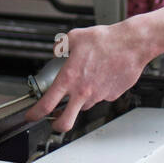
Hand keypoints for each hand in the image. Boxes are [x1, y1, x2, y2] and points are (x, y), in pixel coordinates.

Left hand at [23, 21, 152, 132]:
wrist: (132, 44)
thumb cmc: (106, 40)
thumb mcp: (76, 37)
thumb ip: (62, 45)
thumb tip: (56, 49)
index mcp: (70, 78)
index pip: (46, 104)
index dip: (35, 114)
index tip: (31, 115)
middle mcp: (83, 91)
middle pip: (65, 122)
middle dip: (56, 125)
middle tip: (53, 121)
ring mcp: (98, 95)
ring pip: (84, 105)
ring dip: (81, 99)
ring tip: (87, 80)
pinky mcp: (112, 95)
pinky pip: (101, 96)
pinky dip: (98, 90)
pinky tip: (102, 75)